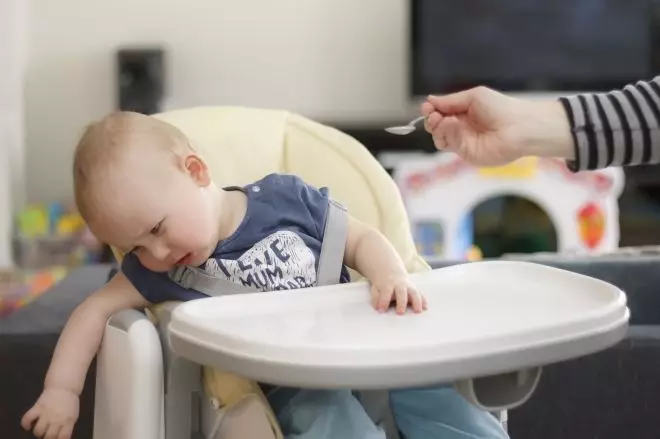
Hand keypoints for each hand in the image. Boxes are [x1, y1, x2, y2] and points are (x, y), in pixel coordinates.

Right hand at [21, 388, 78, 438]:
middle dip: (46, 437)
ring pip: (38, 431)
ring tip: (40, 428)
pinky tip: (28, 425)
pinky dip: (25, 424)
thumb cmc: (69, 403)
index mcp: (68, 420)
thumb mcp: (73, 415)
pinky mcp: (37, 407)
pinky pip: (27, 419)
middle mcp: (57, 418)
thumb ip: (67, 427)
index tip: (55, 438)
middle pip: (49, 436)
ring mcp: (47, 413)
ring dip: (38, 432)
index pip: (63, 437)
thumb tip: (60, 438)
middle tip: (46, 434)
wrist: (64, 387)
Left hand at [370, 275, 426, 314]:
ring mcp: (409, 287)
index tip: (382, 310)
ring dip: (416, 302)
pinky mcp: (414, 290)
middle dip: (401, 303)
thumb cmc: (383, 286)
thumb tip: (377, 307)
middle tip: (400, 313)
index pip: (386, 292)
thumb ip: (376, 298)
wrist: (392, 274)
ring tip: (418, 311)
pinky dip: (423, 301)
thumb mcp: (376, 289)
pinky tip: (425, 307)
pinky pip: (420, 295)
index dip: (384, 301)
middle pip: (401, 292)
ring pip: (414, 293)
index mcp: (389, 284)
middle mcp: (400, 285)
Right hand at [421, 86, 573, 165]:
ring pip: (439, 137)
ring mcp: (463, 142)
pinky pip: (449, 145)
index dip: (431, 110)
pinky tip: (453, 124)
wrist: (519, 127)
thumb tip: (430, 100)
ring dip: (437, 127)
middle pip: (436, 127)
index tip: (427, 107)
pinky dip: (447, 134)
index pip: (440, 113)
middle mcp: (461, 128)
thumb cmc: (501, 107)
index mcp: (463, 113)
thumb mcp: (473, 97)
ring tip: (444, 119)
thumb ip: (451, 100)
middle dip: (431, 119)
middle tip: (434, 114)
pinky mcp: (466, 153)